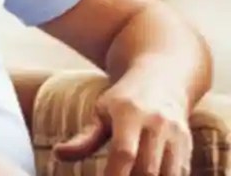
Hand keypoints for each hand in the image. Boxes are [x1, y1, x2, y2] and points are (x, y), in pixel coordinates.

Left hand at [53, 71, 191, 174]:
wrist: (162, 80)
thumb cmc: (124, 100)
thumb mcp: (101, 112)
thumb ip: (84, 138)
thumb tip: (57, 154)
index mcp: (130, 113)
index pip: (124, 152)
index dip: (114, 175)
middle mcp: (158, 123)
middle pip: (147, 168)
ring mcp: (177, 134)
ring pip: (168, 174)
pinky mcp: (188, 145)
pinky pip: (181, 173)